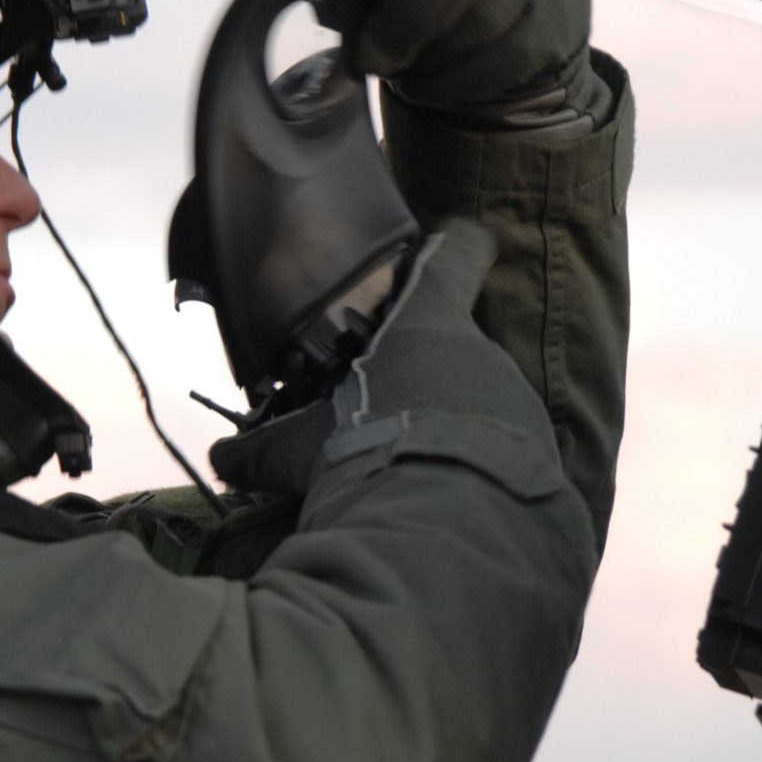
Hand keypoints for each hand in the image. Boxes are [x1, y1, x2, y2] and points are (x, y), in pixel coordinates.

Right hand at [209, 220, 553, 493]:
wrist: (442, 517)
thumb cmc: (365, 453)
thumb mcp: (300, 451)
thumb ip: (261, 451)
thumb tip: (221, 458)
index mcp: (428, 325)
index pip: (457, 256)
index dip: (456, 246)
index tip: (454, 244)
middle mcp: (483, 352)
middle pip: (460, 345)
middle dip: (430, 374)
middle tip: (391, 410)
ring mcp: (517, 401)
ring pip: (484, 400)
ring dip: (455, 423)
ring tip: (415, 466)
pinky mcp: (540, 451)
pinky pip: (507, 448)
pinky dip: (481, 464)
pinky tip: (449, 495)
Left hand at [350, 0, 607, 131]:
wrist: (519, 14)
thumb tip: (328, 10)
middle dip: (409, 17)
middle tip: (372, 56)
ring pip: (487, 18)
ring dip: (430, 58)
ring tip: (401, 71)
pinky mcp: (564, 17)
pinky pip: (507, 59)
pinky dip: (459, 81)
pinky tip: (434, 84)